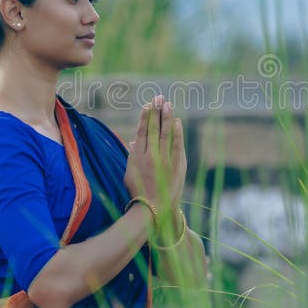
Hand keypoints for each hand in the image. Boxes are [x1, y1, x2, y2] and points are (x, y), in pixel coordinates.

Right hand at [124, 95, 186, 216]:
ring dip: (166, 117)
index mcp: (136, 158)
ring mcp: (164, 161)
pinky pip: (177, 145)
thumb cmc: (139, 191)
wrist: (154, 209)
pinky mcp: (176, 166)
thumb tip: (136, 139)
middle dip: (156, 112)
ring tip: (167, 104)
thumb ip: (133, 154)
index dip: (144, 117)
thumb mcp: (130, 172)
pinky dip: (177, 132)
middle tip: (158, 98)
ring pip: (165, 134)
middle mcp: (150, 157)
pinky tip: (177, 121)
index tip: (147, 106)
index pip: (141, 132)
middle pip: (153, 129)